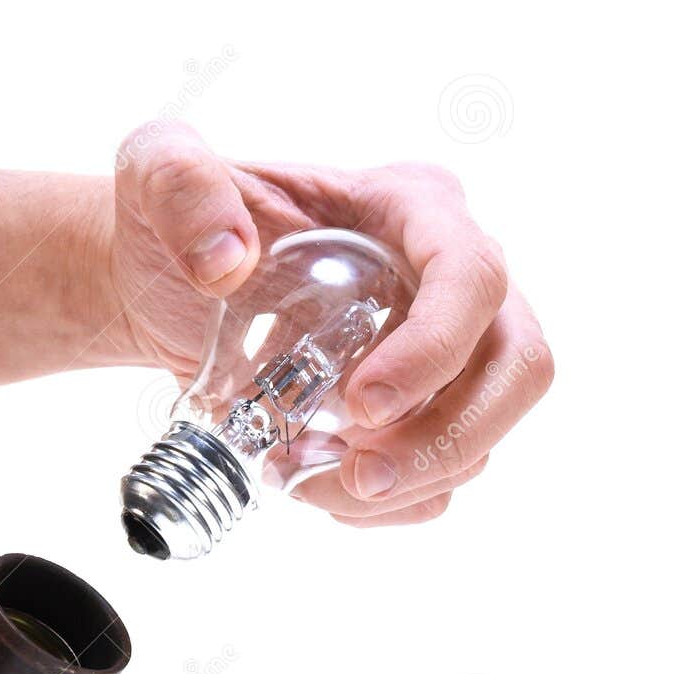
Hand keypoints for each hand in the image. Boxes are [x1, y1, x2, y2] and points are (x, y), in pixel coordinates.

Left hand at [109, 121, 552, 526]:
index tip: (360, 404)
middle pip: (517, 364)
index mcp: (408, 207)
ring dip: (409, 479)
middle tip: (360, 474)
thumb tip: (226, 264)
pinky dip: (391, 503)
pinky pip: (442, 473)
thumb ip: (178, 183)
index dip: (434, 348)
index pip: (473, 275)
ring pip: (483, 431)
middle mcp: (445, 277)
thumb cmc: (176, 223)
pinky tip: (321, 489)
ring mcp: (442, 350)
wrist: (162, 285)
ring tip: (307, 480)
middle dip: (449, 435)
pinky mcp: (417, 408)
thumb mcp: (157, 170)